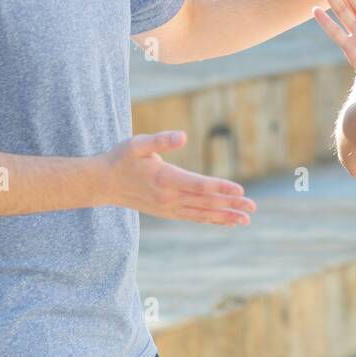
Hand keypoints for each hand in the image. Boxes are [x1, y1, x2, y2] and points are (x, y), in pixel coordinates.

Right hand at [98, 130, 255, 225]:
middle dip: (230, 204)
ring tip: (246, 219)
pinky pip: (194, 218)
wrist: (103, 183)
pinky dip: (211, 220)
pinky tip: (227, 221)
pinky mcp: (168, 212)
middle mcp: (169, 197)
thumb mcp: (137, 144)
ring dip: (225, 216)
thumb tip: (183, 135)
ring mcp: (169, 207)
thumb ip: (161, 140)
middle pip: (205, 202)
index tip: (240, 190)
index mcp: (164, 178)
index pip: (198, 185)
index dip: (220, 187)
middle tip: (253, 207)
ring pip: (202, 213)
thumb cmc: (121, 159)